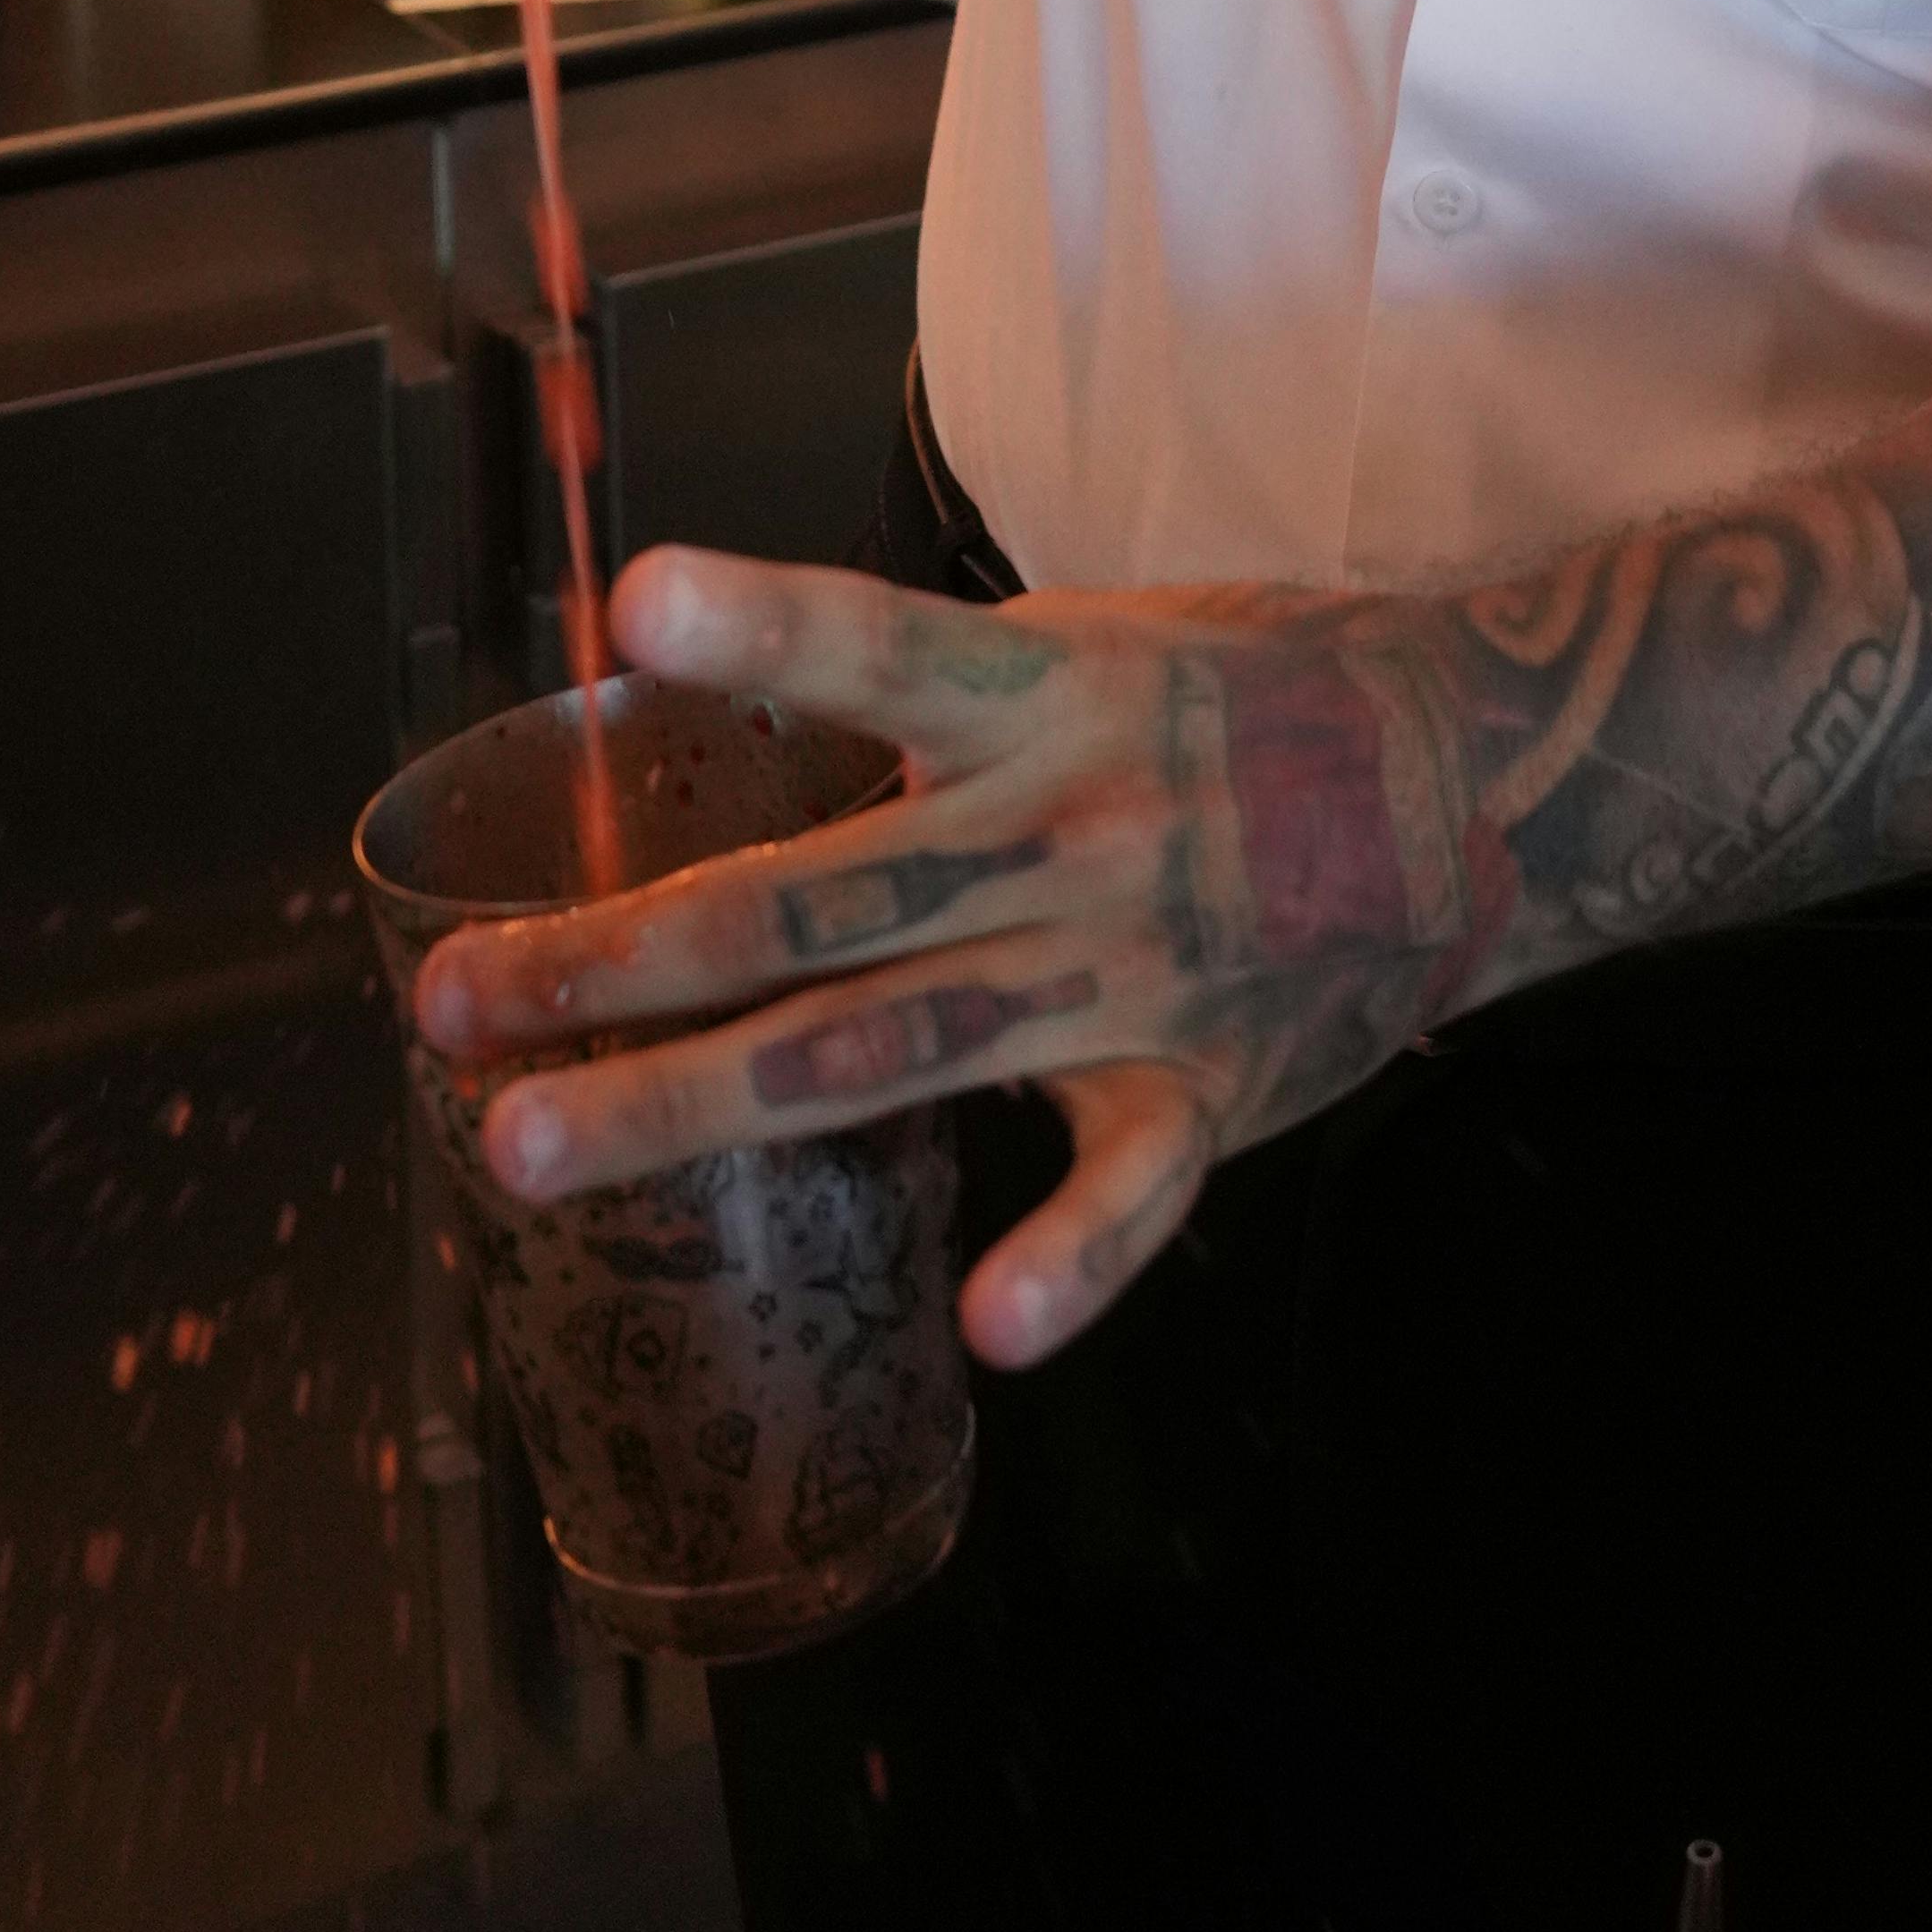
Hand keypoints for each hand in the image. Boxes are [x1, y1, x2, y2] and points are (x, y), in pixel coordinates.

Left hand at [411, 544, 1514, 1368]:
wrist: (1480, 770)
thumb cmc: (1257, 691)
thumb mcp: (1104, 634)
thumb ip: (947, 690)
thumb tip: (768, 697)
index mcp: (1045, 694)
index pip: (883, 647)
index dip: (767, 626)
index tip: (634, 604)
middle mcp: (1067, 830)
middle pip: (812, 901)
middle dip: (616, 962)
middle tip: (451, 1011)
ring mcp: (1132, 968)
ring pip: (887, 1049)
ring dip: (701, 1103)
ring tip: (531, 1147)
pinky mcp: (1206, 1085)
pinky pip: (1131, 1189)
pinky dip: (1071, 1262)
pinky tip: (993, 1327)